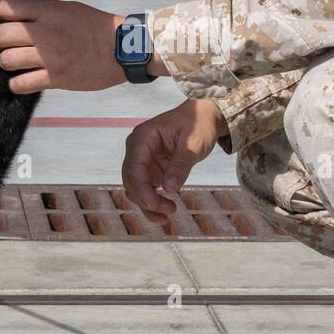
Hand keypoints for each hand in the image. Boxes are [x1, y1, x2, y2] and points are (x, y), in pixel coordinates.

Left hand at [0, 0, 125, 92]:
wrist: (122, 49)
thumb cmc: (96, 26)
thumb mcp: (69, 8)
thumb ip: (43, 10)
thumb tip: (18, 14)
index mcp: (49, 12)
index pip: (6, 8)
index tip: (2, 21)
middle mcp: (45, 32)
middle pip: (0, 35)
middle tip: (6, 45)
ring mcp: (50, 57)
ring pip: (7, 60)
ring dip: (6, 62)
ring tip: (15, 62)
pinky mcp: (56, 78)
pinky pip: (21, 83)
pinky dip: (16, 83)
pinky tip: (22, 80)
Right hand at [122, 99, 225, 222]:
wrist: (203, 117)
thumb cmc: (198, 124)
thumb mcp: (194, 144)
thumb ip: (181, 165)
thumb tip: (168, 189)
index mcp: (143, 137)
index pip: (134, 167)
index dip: (142, 189)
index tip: (155, 205)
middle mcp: (137, 148)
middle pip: (131, 180)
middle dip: (146, 199)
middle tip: (169, 211)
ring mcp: (142, 160)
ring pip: (135, 188)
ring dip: (148, 205)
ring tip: (168, 216)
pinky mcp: (149, 169)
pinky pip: (145, 189)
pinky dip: (152, 202)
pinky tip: (163, 214)